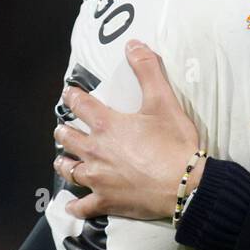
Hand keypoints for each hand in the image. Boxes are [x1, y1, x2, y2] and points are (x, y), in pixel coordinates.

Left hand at [54, 41, 200, 220]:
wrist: (186, 185)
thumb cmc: (174, 144)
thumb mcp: (163, 101)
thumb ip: (147, 70)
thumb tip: (133, 43)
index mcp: (106, 124)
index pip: (80, 104)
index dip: (72, 97)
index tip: (69, 95)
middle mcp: (95, 150)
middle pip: (68, 138)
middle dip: (64, 131)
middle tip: (65, 128)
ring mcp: (98, 178)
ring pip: (69, 169)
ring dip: (64, 163)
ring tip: (63, 160)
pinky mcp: (107, 201)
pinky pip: (83, 206)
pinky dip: (76, 206)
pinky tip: (73, 205)